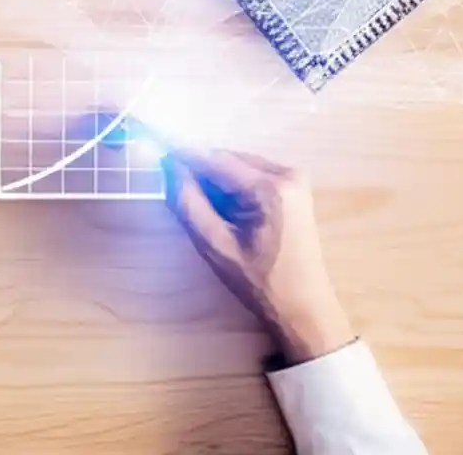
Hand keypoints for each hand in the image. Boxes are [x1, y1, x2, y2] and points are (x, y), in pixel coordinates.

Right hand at [161, 148, 353, 364]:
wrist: (306, 308)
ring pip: (239, 167)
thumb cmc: (262, 283)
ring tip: (198, 205)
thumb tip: (170, 170)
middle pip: (229, 159)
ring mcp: (294, 179)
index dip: (185, 156)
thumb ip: (190, 205)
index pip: (217, 160)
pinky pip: (253, 176)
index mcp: (272, 187)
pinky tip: (222, 209)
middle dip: (200, 171)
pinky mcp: (294, 190)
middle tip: (173, 188)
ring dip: (216, 180)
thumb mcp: (218, 247)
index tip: (157, 154)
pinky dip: (232, 187)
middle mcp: (287, 173)